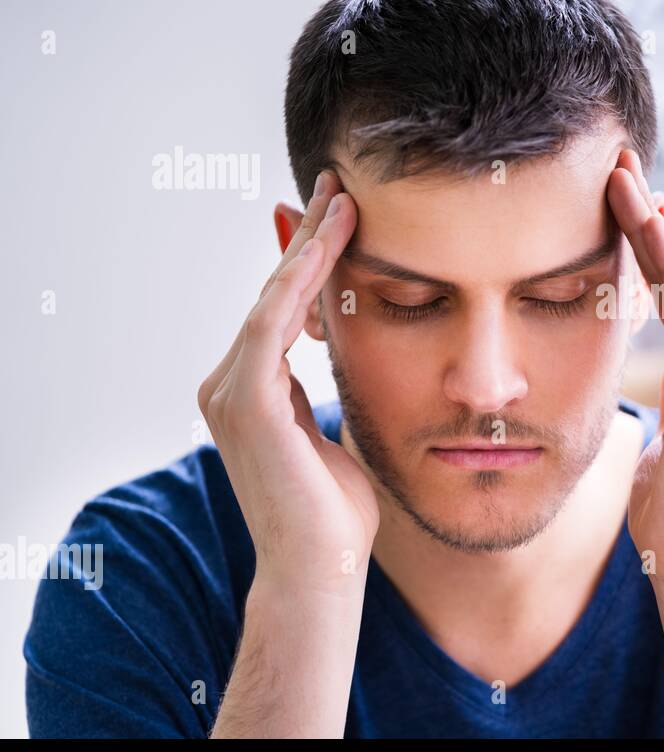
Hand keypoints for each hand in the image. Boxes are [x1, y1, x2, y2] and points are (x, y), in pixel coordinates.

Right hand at [197, 172, 378, 593]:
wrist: (322, 569)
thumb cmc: (337, 511)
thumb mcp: (336, 428)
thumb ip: (327, 386)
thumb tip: (339, 346)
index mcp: (252, 392)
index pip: (283, 311)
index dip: (310, 260)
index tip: (343, 214)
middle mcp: (229, 384)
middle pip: (275, 295)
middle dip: (308, 237)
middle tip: (340, 183)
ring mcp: (229, 391)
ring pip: (273, 298)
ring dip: (310, 245)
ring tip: (346, 196)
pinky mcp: (244, 400)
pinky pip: (275, 320)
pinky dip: (303, 276)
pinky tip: (334, 238)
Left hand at [608, 149, 663, 588]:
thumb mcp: (658, 441)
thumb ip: (657, 404)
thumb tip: (638, 386)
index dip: (645, 237)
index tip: (613, 192)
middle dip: (646, 211)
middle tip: (612, 156)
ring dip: (648, 221)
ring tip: (615, 171)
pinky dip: (663, 260)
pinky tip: (639, 221)